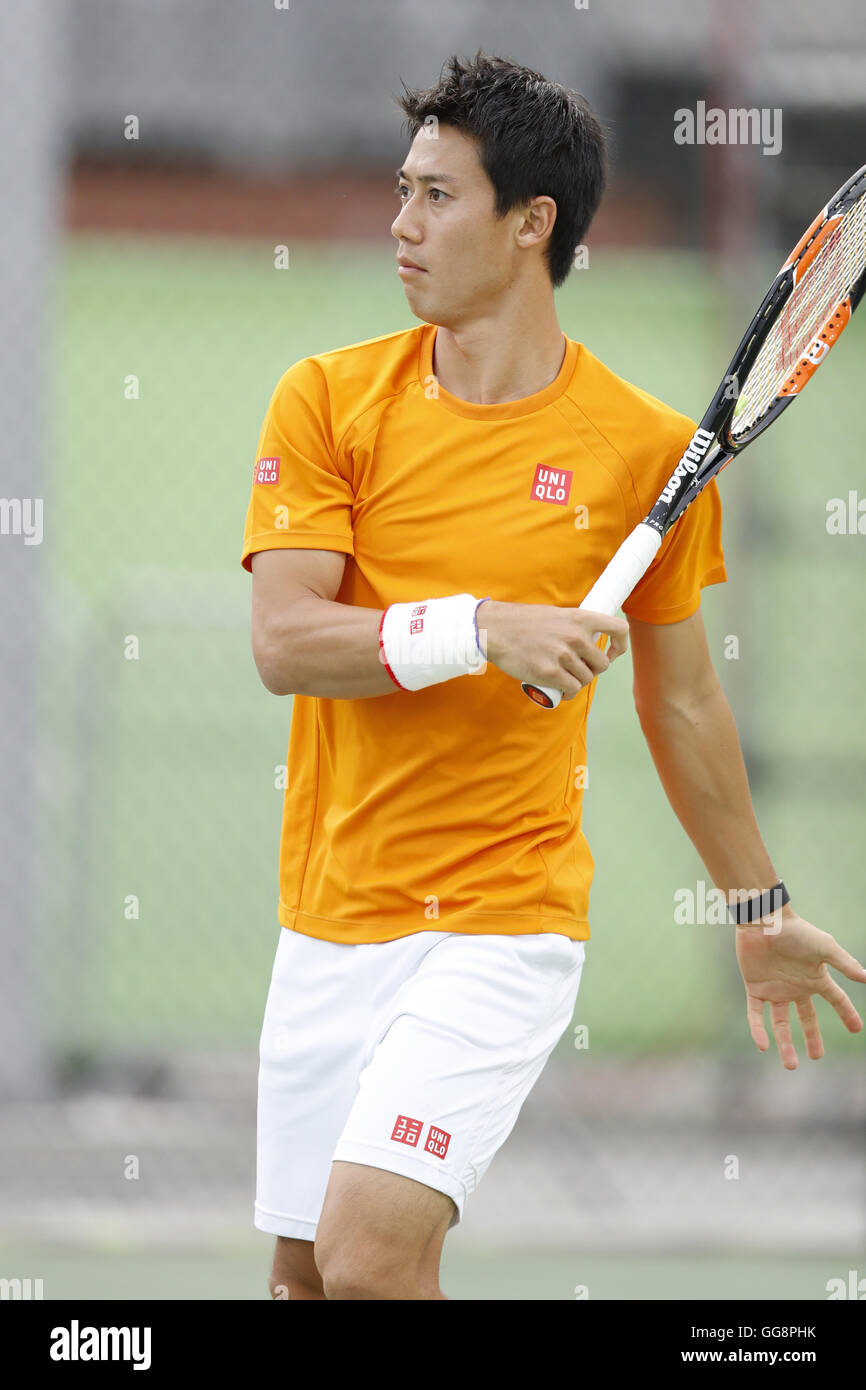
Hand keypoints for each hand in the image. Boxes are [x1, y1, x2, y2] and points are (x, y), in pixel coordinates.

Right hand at [477, 599, 628, 700]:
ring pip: (586, 679)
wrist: (495, 630)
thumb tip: (588, 643)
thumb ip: (574, 627)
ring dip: (577, 683)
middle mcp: (575, 636)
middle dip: (592, 670)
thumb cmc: (522, 623)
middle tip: (576, 670)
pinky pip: (572, 690)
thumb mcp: (555, 615)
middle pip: (602, 664)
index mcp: (580, 618)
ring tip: (564, 679)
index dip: (620, 645)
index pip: (618, 629)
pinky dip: (568, 694)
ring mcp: (563, 655)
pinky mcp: (550, 672)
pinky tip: (560, 691)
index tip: (611, 652)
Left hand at [735, 907, 865, 1067]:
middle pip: (807, 1018)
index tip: (856, 1030)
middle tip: (816, 1057)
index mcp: (815, 978)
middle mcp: (796, 987)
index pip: (836, 1000)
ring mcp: (775, 989)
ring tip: (791, 1066)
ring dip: (785, 1044)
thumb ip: (844, 964)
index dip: (847, 1014)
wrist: (764, 921)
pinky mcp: (755, 988)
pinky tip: (763, 1046)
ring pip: (781, 1023)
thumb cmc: (796, 931)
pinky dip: (758, 1030)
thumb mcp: (825, 947)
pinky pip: (756, 1014)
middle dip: (812, 1038)